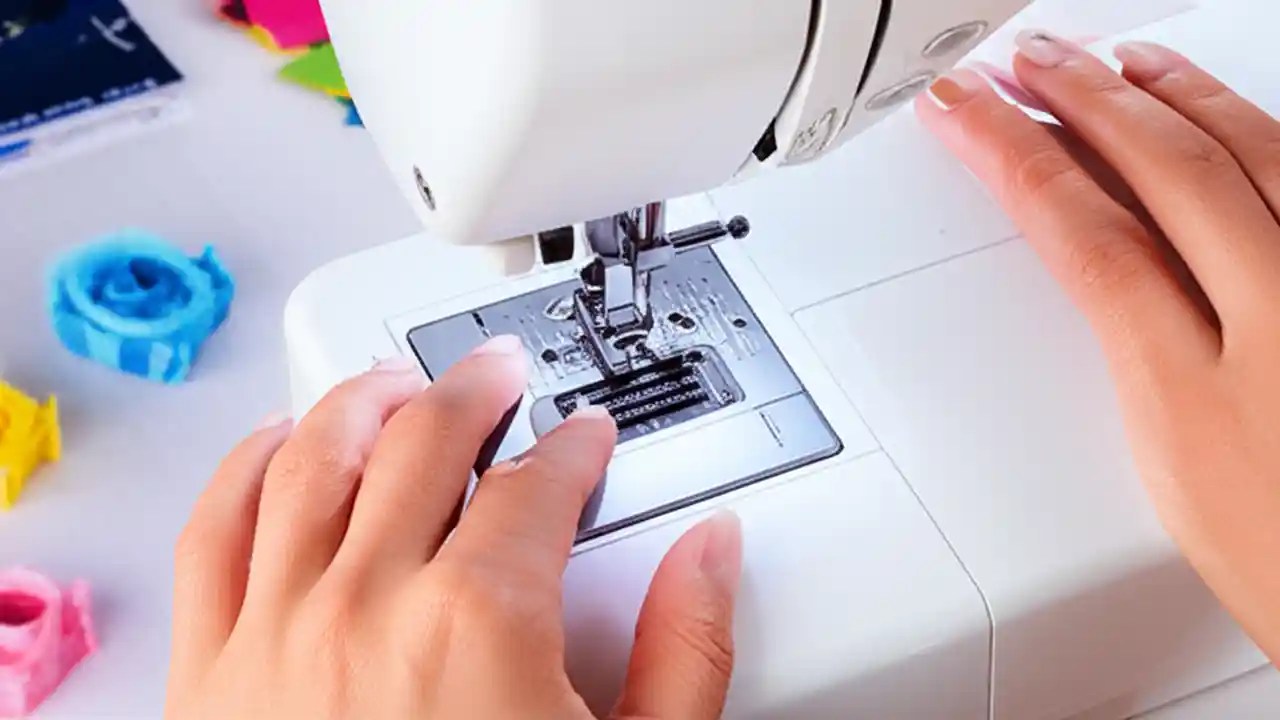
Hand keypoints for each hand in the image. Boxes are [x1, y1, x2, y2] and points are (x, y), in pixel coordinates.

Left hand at [165, 337, 743, 718]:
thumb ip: (688, 653)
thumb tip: (712, 552)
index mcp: (480, 624)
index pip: (540, 483)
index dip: (577, 446)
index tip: (588, 438)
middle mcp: (369, 606)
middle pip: (426, 438)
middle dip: (476, 388)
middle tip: (501, 372)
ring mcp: (278, 629)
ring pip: (315, 455)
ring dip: (365, 398)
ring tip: (400, 380)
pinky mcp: (210, 668)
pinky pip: (217, 527)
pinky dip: (251, 465)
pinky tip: (282, 444)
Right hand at [917, 34, 1279, 661]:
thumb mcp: (1173, 477)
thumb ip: (1141, 361)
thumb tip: (1108, 271)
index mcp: (1198, 388)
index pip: (1082, 230)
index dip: (1010, 153)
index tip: (964, 112)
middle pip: (1167, 170)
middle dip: (1081, 97)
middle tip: (1026, 63)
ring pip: (1257, 150)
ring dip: (1173, 92)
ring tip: (1116, 61)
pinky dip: (1262, 125)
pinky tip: (1231, 112)